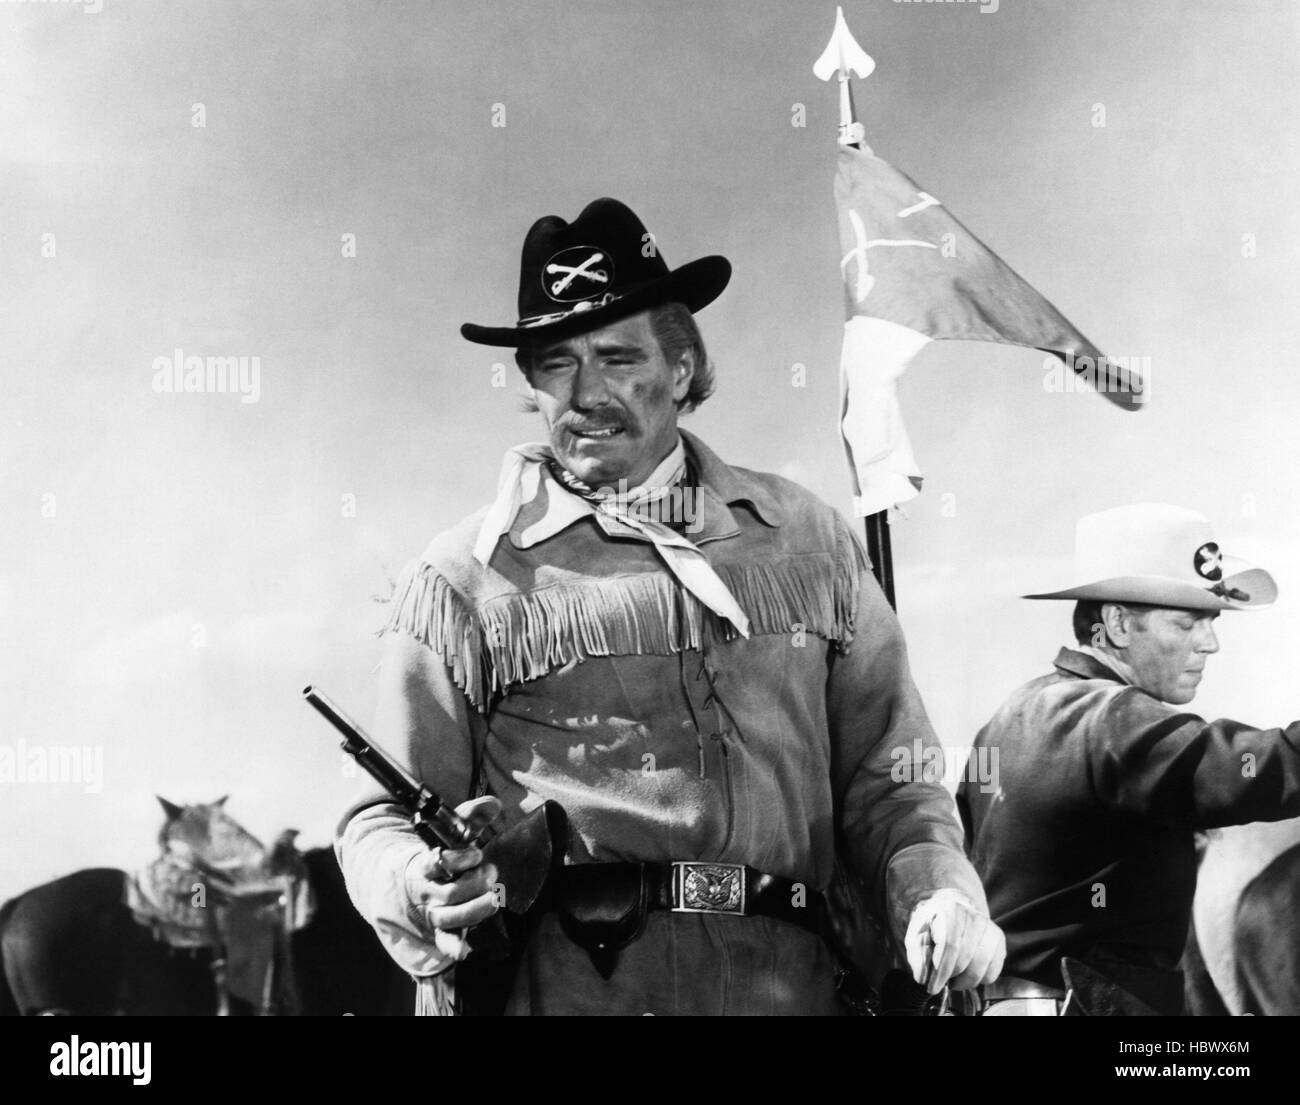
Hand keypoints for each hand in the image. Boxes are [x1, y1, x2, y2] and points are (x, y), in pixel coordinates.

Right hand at [403, 796, 502, 962]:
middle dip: (475, 883)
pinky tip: (468, 948)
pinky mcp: (440, 929)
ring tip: (493, 898)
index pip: (437, 863)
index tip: (476, 852)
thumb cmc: (439, 856)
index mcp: (425, 865)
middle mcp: (427, 891)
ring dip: (475, 909)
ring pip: (450, 917)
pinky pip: (445, 941)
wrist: (408, 882)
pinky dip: (455, 946)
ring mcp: (432, 912)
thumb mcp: (451, 834)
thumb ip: (471, 817)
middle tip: (490, 872)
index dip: (458, 859)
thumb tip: (493, 804)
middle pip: (450, 894)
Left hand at [904, 889, 1005, 992]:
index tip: (932, 988)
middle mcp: (973, 916)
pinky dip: (979, 979)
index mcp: (950, 911)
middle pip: (965, 959)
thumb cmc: (932, 925)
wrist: (953, 908)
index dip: (941, 971)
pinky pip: (993, 971)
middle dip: (951, 977)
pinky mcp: (999, 939)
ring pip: (980, 968)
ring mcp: (989, 927)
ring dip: (965, 981)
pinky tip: (967, 974)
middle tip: (943, 981)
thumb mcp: (917, 936)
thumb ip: (917, 956)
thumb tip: (923, 978)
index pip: (950, 946)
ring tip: (954, 978)